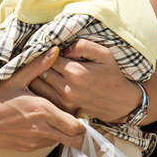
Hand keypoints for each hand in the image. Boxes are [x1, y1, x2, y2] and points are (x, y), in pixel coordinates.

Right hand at [0, 48, 85, 150]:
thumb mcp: (15, 79)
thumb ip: (38, 65)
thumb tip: (54, 50)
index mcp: (43, 110)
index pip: (77, 125)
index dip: (81, 120)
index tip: (78, 110)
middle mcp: (42, 129)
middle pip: (75, 140)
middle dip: (78, 131)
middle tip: (74, 118)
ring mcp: (35, 141)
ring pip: (61, 142)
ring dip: (62, 133)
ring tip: (54, 118)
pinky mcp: (27, 149)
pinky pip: (47, 145)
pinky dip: (49, 136)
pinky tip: (39, 124)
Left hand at [28, 39, 143, 121]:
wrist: (121, 103)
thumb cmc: (113, 75)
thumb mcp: (104, 54)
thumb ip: (82, 46)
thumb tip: (61, 48)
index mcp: (75, 71)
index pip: (48, 57)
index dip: (44, 52)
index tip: (43, 49)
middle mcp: (67, 88)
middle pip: (40, 72)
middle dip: (37, 64)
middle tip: (36, 59)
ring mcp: (64, 101)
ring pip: (37, 86)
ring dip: (35, 77)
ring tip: (36, 70)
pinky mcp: (64, 110)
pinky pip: (44, 98)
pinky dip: (39, 90)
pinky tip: (42, 83)